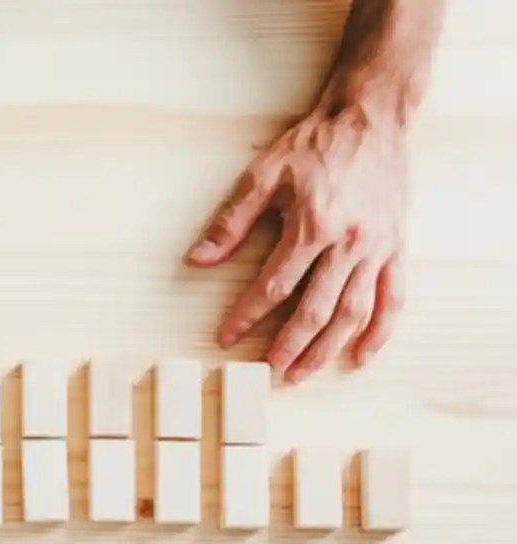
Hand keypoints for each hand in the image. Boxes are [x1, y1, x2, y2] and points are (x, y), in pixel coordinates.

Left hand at [186, 109, 407, 382]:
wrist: (371, 117)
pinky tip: (362, 354)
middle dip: (290, 344)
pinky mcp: (397, 246)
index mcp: (312, 226)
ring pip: (353, 311)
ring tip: (304, 371)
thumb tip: (199, 259)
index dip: (248, 315)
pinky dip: (379, 331)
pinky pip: (392, 297)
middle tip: (269, 369)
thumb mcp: (264, 175)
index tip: (227, 337)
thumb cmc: (315, 145)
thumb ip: (232, 223)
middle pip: (316, 309)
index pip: (274, 286)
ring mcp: (377, 248)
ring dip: (328, 347)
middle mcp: (348, 243)